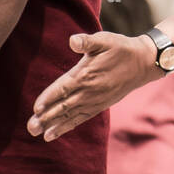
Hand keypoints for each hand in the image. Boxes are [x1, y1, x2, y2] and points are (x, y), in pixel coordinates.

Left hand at [28, 31, 158, 140]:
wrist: (143, 63)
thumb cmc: (121, 48)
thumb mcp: (105, 40)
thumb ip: (87, 41)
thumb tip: (73, 41)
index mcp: (86, 75)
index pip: (63, 88)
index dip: (49, 98)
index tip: (36, 108)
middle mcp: (89, 91)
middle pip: (64, 106)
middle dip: (46, 117)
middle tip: (31, 127)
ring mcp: (94, 101)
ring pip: (70, 115)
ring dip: (53, 125)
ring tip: (39, 134)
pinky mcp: (99, 105)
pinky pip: (80, 118)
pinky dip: (66, 126)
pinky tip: (53, 134)